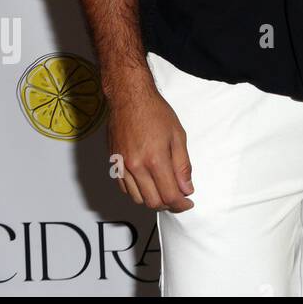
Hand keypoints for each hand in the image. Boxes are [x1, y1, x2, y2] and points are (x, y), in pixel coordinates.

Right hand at [107, 74, 194, 211]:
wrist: (129, 99)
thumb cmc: (155, 113)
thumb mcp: (178, 136)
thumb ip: (183, 165)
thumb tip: (187, 188)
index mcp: (155, 160)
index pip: (169, 195)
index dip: (181, 204)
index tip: (188, 203)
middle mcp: (136, 167)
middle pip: (153, 201)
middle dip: (169, 205)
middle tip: (179, 198)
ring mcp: (122, 167)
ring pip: (137, 198)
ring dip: (153, 200)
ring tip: (165, 191)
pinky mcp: (114, 164)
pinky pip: (124, 189)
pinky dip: (138, 192)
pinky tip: (148, 184)